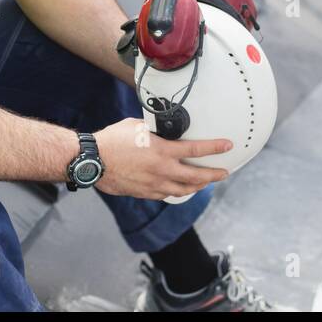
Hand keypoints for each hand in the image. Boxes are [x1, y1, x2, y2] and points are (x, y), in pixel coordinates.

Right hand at [92, 116, 230, 199]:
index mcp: (162, 150)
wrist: (94, 161)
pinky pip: (167, 194)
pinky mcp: (145, 193)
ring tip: (206, 183)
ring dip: (198, 186)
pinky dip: (178, 191)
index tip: (228, 146)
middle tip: (224, 172)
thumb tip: (162, 129)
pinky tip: (182, 189)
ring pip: (184, 190)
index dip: (214, 148)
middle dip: (214, 175)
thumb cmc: (113, 140)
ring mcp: (154, 184)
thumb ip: (154, 130)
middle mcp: (162, 170)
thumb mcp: (138, 127)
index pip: (196, 150)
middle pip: (196, 177)